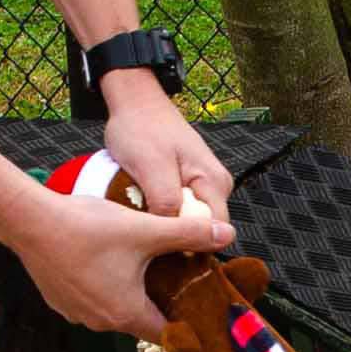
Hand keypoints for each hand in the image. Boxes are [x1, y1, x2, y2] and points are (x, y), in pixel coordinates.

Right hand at [9, 183, 226, 340]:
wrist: (28, 220)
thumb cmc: (83, 228)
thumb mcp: (145, 230)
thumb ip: (188, 235)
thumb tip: (225, 236)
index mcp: (125, 313)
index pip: (167, 333)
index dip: (186, 321)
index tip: (198, 309)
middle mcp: (100, 322)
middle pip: (142, 319)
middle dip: (158, 299)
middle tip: (174, 274)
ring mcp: (77, 313)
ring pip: (116, 306)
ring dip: (129, 289)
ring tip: (140, 260)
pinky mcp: (60, 299)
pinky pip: (92, 297)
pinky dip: (103, 283)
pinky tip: (105, 256)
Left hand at [98, 84, 237, 242]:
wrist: (135, 103)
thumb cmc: (142, 128)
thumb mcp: (151, 167)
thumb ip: (166, 202)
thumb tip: (172, 234)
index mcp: (214, 182)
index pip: (214, 232)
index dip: (190, 245)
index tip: (161, 247)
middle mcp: (215, 186)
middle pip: (201, 229)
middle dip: (175, 235)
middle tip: (144, 231)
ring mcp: (202, 186)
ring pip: (187, 221)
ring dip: (164, 224)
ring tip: (139, 218)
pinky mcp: (187, 185)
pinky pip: (178, 210)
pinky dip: (160, 213)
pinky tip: (142, 209)